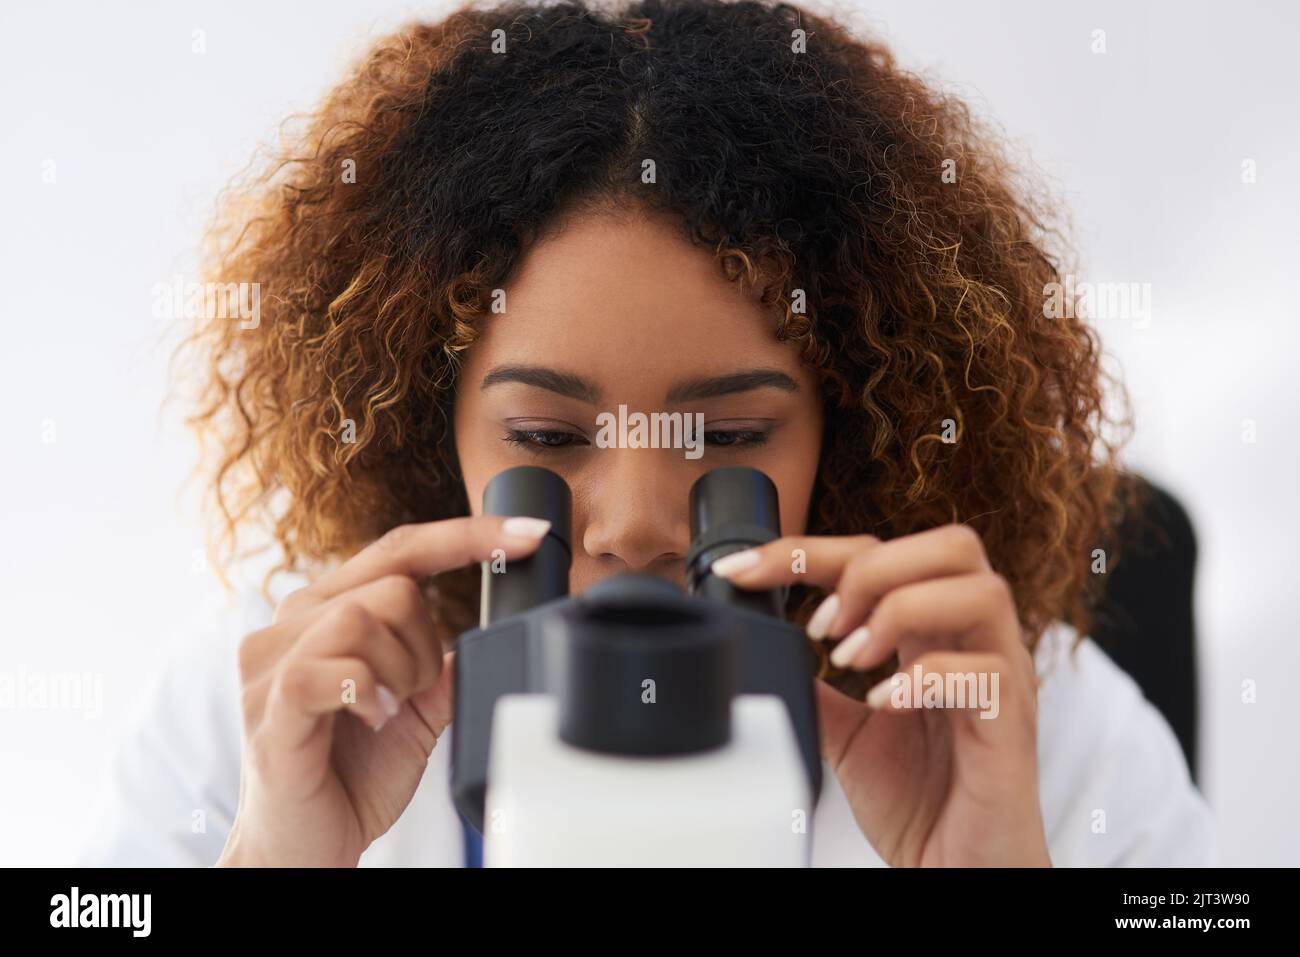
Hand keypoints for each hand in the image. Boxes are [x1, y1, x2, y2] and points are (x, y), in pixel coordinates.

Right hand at [216, 514, 551, 866]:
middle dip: (426, 646)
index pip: (402, 547)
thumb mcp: (418, 711)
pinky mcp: (270, 702)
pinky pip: (337, 668)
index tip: (533, 536)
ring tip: (383, 714)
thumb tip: (493, 629)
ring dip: (400, 674)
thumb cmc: (351, 777)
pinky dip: (370, 695)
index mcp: (326, 609)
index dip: (470, 535)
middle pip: (396, 583)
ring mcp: (272, 660)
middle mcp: (292, 621)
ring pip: (368, 616)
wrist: (305, 849)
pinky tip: (371, 720)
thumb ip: (442, 665)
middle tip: (408, 697)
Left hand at [711, 525, 1051, 866]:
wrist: (958, 875)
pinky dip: (924, 676)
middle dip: (872, 566)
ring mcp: (1001, 680)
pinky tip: (884, 702)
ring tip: (850, 657)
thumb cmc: (922, 802)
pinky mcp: (1011, 727)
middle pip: (953, 545)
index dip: (808, 551)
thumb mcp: (847, 731)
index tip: (742, 570)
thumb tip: (763, 645)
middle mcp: (975, 643)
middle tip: (824, 623)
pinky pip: (987, 672)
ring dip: (900, 610)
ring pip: (983, 590)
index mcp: (936, 633)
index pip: (882, 553)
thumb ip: (817, 684)